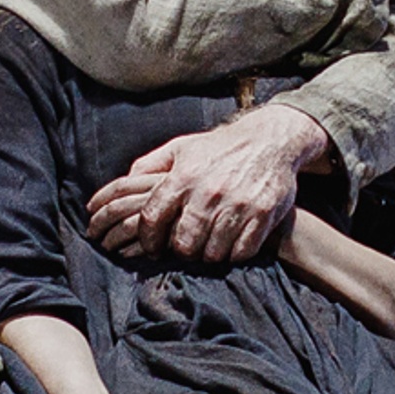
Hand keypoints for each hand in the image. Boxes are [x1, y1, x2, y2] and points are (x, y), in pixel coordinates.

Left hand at [86, 103, 330, 263]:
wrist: (270, 139)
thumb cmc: (220, 148)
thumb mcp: (182, 147)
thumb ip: (150, 165)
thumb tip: (124, 182)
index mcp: (184, 176)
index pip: (153, 219)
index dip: (148, 240)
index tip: (152, 248)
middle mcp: (209, 191)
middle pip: (184, 244)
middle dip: (182, 251)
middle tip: (185, 248)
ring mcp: (237, 204)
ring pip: (213, 253)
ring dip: (209, 255)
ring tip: (209, 247)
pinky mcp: (262, 214)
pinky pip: (241, 252)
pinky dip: (234, 254)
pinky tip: (231, 244)